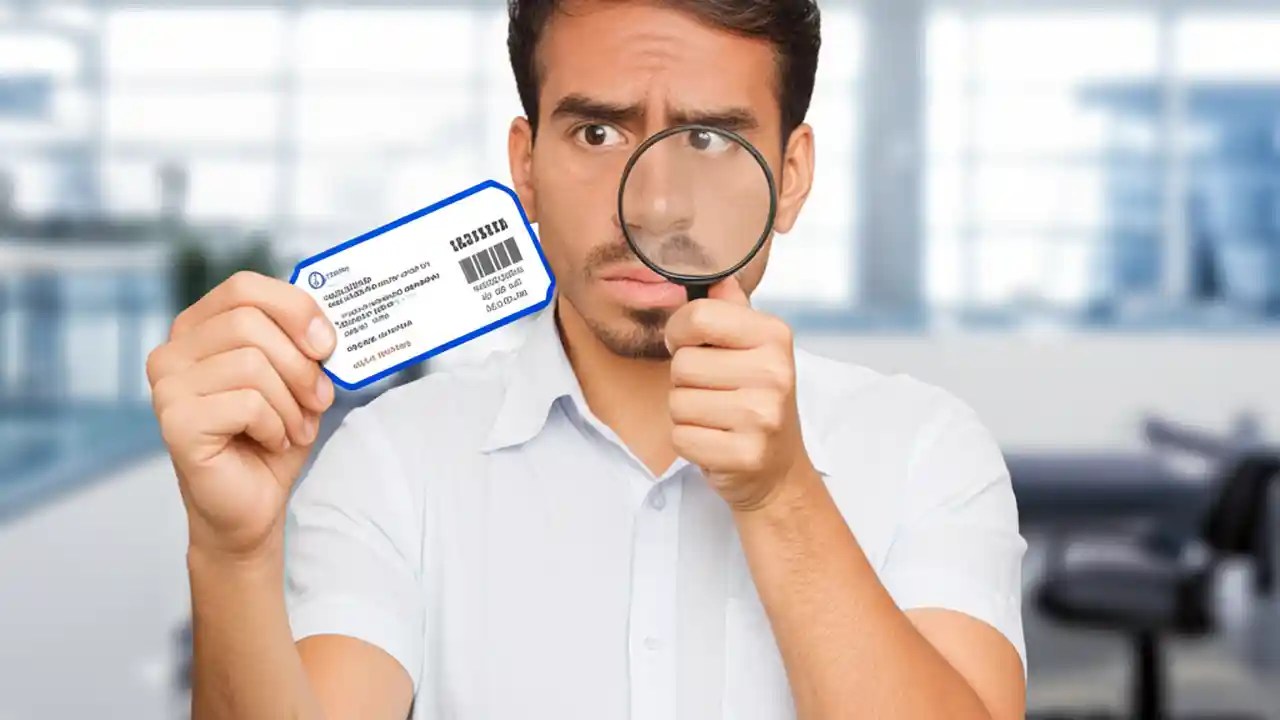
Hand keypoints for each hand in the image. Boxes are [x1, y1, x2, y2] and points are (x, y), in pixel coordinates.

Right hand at [147, 271, 336, 559]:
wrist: (252, 505)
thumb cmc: (273, 436)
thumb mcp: (297, 377)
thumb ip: (303, 342)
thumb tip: (326, 326)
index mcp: (198, 328)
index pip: (244, 287)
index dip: (294, 307)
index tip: (327, 344)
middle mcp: (172, 351)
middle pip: (249, 322)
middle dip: (300, 364)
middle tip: (318, 399)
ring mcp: (167, 387)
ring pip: (251, 363)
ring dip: (291, 402)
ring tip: (293, 428)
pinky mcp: (175, 422)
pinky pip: (247, 403)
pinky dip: (275, 426)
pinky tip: (270, 442)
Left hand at [665, 275, 814, 511]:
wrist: (778, 467)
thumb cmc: (755, 399)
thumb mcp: (753, 348)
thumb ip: (731, 310)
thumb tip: (718, 273)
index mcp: (774, 336)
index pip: (698, 316)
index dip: (680, 332)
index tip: (691, 345)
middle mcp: (775, 373)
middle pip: (682, 363)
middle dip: (686, 381)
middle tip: (715, 392)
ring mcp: (763, 416)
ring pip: (678, 402)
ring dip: (687, 413)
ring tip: (717, 418)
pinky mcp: (746, 454)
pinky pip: (682, 437)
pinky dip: (690, 442)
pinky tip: (716, 441)